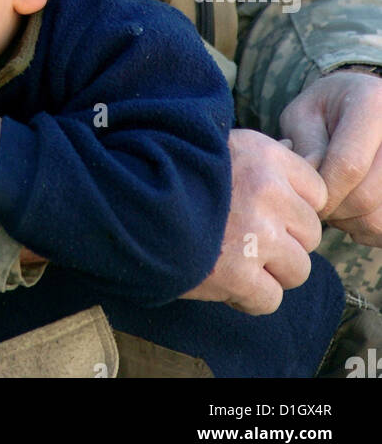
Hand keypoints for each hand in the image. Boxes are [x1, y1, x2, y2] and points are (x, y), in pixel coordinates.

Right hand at [181, 129, 327, 313]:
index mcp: (265, 157)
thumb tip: (290, 154)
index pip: (317, 191)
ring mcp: (256, 237)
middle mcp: (268, 194)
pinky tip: (228, 283)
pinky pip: (270, 299)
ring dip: (273, 273)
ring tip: (241, 263)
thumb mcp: (221, 144)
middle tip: (252, 239)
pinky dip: (251, 298)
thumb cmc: (172, 168)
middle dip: (286, 241)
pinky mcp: (239, 276)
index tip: (272, 211)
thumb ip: (259, 156)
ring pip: (298, 270)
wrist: (127, 198)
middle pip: (310, 234)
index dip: (295, 206)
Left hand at [278, 70, 381, 245]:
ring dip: (351, 222)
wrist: (361, 103)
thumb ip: (305, 146)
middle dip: (334, 209)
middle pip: (367, 196)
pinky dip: (368, 228)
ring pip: (379, 218)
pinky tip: (355, 209)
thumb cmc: (326, 110)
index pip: (348, 165)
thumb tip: (312, 185)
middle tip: (318, 202)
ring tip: (336, 202)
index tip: (306, 197)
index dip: (323, 191)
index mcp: (371, 103)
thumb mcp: (304, 114)